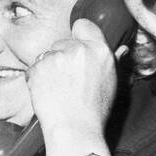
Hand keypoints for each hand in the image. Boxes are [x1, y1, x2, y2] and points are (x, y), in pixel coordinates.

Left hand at [27, 18, 124, 145]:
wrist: (74, 130)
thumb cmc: (94, 112)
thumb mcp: (112, 84)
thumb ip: (113, 62)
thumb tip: (121, 49)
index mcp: (100, 51)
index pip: (84, 25)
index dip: (78, 35)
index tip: (75, 46)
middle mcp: (78, 50)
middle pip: (62, 42)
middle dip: (62, 57)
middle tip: (67, 80)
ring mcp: (56, 57)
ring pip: (47, 55)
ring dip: (49, 68)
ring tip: (58, 90)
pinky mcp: (38, 67)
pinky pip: (34, 68)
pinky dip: (36, 78)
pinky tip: (47, 93)